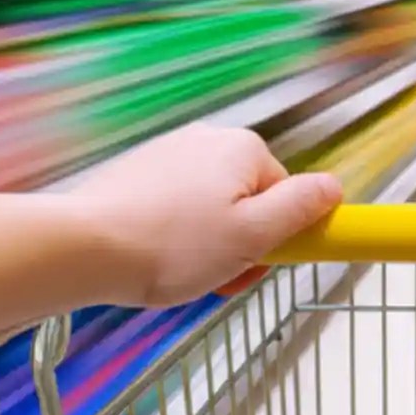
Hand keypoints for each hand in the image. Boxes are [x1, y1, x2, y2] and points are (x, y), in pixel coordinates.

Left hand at [72, 123, 341, 306]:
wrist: (82, 247)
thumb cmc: (169, 246)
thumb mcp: (252, 235)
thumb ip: (301, 209)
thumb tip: (333, 188)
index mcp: (243, 149)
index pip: (287, 196)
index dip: (277, 239)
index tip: (253, 264)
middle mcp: (208, 139)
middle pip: (249, 200)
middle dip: (240, 243)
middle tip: (216, 275)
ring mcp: (169, 152)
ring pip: (212, 207)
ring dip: (208, 243)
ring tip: (180, 271)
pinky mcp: (138, 172)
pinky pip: (177, 206)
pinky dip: (175, 234)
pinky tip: (156, 259)